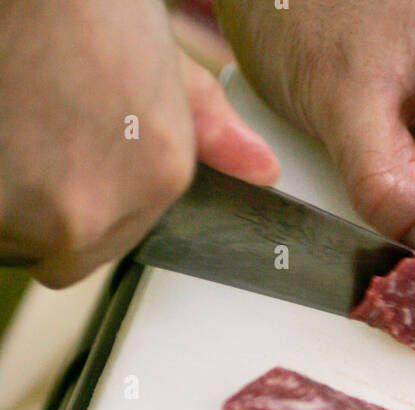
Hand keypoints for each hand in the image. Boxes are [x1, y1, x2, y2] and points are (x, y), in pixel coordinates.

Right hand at [0, 0, 278, 286]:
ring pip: (24, 246)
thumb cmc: (84, 9)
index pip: (121, 238)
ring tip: (14, 142)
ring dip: (14, 210)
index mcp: (158, 174)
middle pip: (69, 253)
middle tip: (37, 145)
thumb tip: (262, 170)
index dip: (92, 202)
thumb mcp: (163, 61)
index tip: (70, 162)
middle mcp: (103, 211)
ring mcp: (45, 217)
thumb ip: (211, 127)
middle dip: (52, 213)